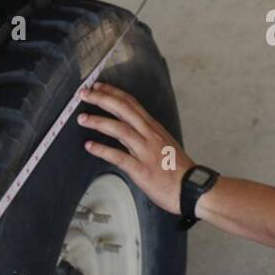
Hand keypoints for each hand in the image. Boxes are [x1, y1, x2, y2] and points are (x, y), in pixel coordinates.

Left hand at [78, 83, 193, 214]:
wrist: (192, 188)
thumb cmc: (178, 169)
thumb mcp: (163, 144)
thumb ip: (144, 136)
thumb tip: (125, 129)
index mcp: (154, 128)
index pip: (132, 103)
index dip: (113, 93)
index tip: (99, 86)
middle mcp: (150, 135)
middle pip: (124, 110)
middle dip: (102, 99)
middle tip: (85, 94)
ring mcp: (146, 152)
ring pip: (120, 129)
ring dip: (99, 121)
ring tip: (83, 118)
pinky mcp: (142, 169)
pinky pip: (119, 157)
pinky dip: (102, 150)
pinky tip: (90, 146)